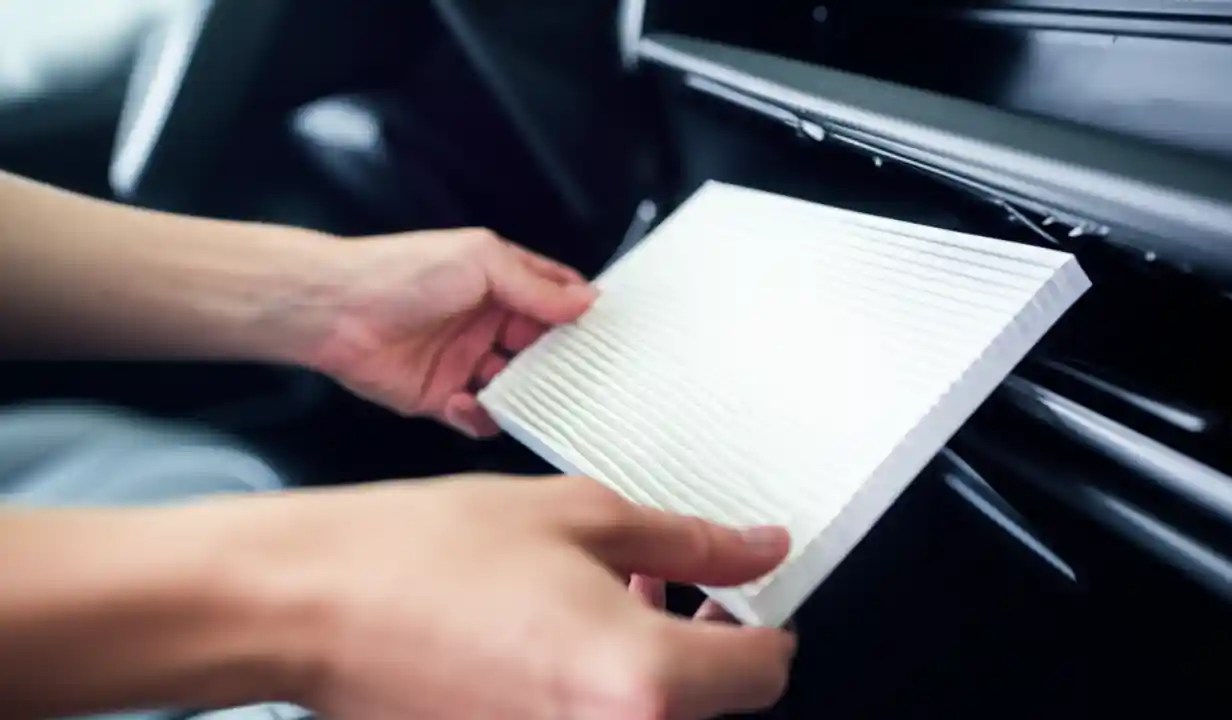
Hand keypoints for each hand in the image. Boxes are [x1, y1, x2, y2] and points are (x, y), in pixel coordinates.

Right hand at [259, 475, 795, 719]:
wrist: (312, 605)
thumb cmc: (427, 555)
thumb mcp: (581, 518)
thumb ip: (688, 542)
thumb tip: (755, 549)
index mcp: (641, 682)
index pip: (763, 675)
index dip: (765, 627)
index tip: (747, 596)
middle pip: (708, 705)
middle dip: (701, 642)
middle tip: (664, 580)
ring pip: (649, 716)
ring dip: (648, 664)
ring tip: (604, 594)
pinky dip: (595, 686)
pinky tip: (555, 631)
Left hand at [308, 229, 596, 435]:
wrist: (336, 310)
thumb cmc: (403, 272)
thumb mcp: (482, 262)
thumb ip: (536, 287)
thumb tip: (587, 301)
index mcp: (499, 283)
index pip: (553, 300)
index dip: (579, 315)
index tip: (607, 336)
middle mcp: (486, 323)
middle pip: (541, 349)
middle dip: (560, 364)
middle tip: (581, 379)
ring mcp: (464, 361)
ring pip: (515, 388)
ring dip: (524, 396)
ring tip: (527, 398)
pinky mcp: (439, 396)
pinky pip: (476, 416)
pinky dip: (479, 416)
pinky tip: (464, 401)